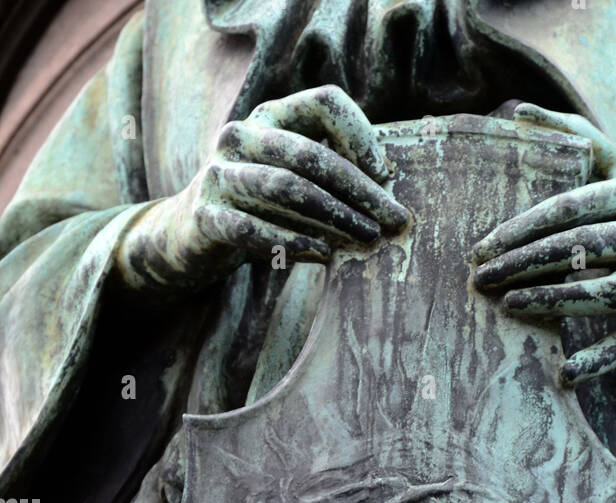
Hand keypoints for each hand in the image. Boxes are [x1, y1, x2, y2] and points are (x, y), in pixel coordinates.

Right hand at [114, 85, 408, 294]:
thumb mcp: (293, 177)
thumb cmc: (261, 205)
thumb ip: (331, 174)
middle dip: (357, 190)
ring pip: (284, 188)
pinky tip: (323, 255)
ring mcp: (219, 174)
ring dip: (333, 217)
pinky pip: (253, 228)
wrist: (192, 233)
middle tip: (392, 220)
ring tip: (366, 238)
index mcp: (270, 115)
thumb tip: (387, 193)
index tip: (385, 174)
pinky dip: (292, 242)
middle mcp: (241, 135)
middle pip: (309, 154)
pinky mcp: (205, 215)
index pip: (323, 102)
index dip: (359, 133)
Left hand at [472, 104, 615, 383]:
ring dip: (554, 303)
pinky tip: (566, 372)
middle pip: (580, 248)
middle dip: (524, 264)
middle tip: (480, 280)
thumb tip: (518, 111)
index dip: (522, 229)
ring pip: (606, 292)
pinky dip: (601, 360)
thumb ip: (577, 137)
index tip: (481, 248)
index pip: (570, 208)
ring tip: (509, 307)